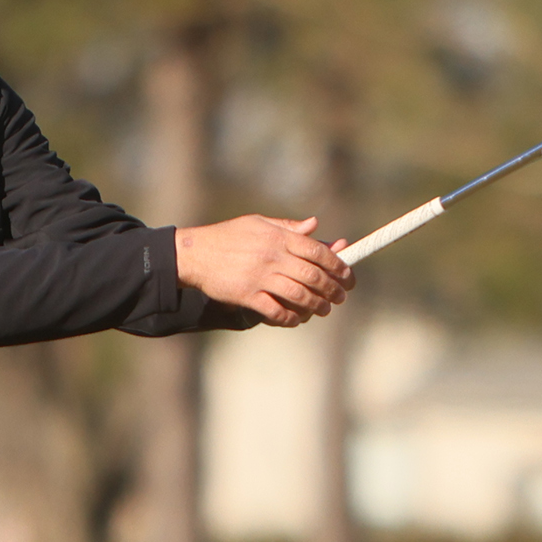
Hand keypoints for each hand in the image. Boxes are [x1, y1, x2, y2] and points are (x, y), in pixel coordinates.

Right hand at [174, 215, 354, 326]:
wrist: (195, 253)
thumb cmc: (228, 235)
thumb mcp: (258, 223)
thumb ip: (288, 227)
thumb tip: (315, 225)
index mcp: (278, 237)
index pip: (317, 251)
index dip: (337, 265)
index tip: (347, 275)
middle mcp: (272, 257)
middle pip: (313, 276)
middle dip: (332, 289)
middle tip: (340, 297)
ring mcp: (260, 277)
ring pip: (299, 296)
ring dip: (316, 306)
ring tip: (323, 310)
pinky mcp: (247, 295)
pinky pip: (275, 311)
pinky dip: (290, 318)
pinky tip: (296, 319)